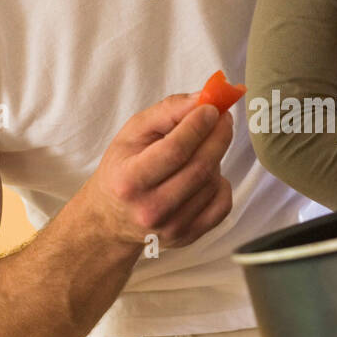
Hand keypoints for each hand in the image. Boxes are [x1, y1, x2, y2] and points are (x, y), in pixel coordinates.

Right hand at [84, 93, 233, 249]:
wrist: (111, 218)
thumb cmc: (123, 168)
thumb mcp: (132, 134)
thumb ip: (166, 112)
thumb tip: (203, 99)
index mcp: (130, 180)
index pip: (174, 150)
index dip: (198, 125)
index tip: (212, 108)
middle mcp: (150, 209)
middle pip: (199, 167)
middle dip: (218, 136)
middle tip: (224, 118)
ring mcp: (171, 228)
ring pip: (212, 183)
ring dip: (215, 159)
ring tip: (202, 149)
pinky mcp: (188, 237)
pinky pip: (222, 205)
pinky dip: (221, 184)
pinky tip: (206, 175)